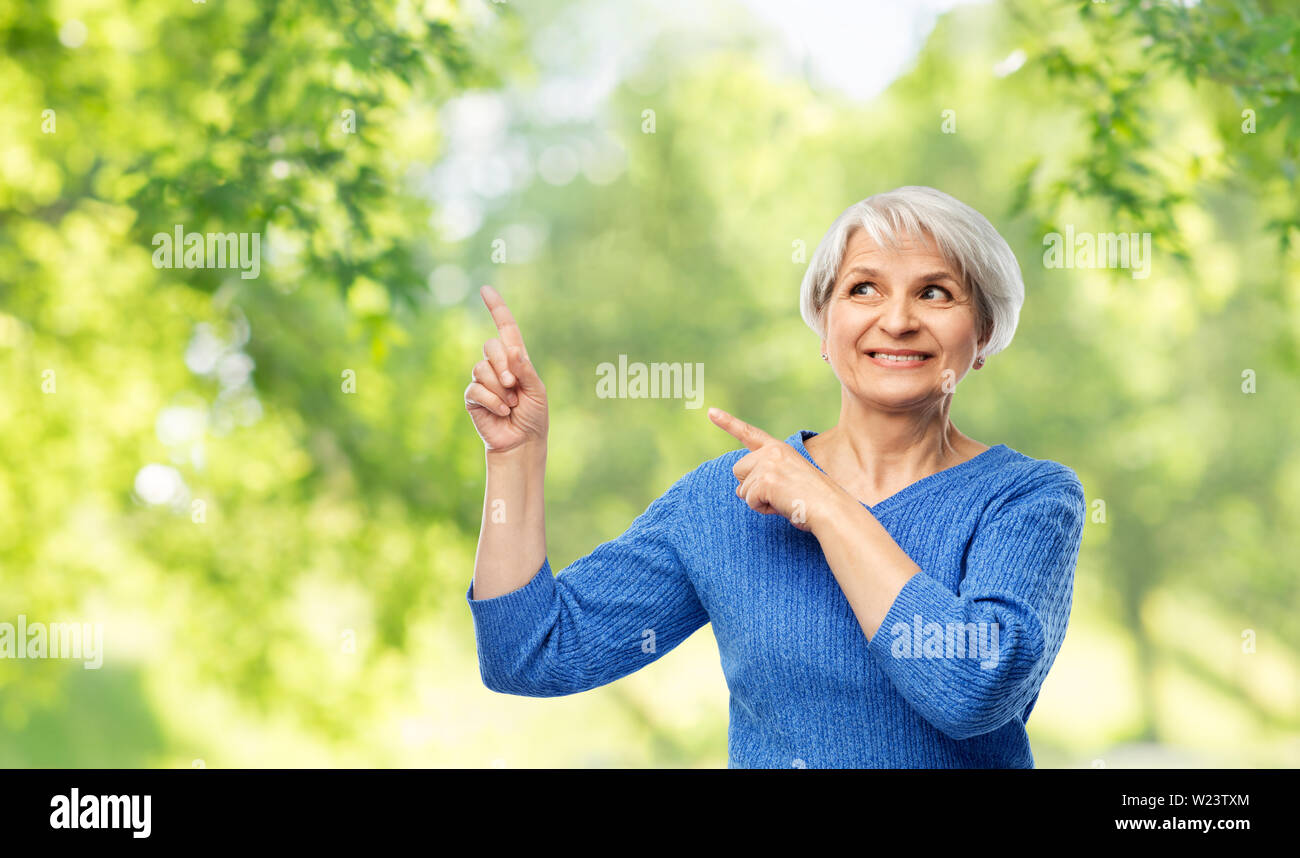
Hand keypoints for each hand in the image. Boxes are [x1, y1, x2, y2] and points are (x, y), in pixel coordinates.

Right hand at [465, 285, 547, 453]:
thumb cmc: (534, 416)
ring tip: (510, 404)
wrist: (522, 442)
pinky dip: (492, 401)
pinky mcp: (472, 397)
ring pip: (481, 368)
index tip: (486, 289)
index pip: (505, 328)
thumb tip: (512, 350)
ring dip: (499, 388)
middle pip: (491, 346)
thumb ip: (525, 370)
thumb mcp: (537, 390)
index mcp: (516, 359)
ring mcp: (483, 380)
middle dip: (503, 365)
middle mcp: (498, 366)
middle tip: (514, 385)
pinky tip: (501, 412)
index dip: (496, 308)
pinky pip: (476, 389)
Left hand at [708, 407, 843, 532]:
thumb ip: (765, 476)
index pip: (749, 434)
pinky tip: (782, 505)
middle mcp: (772, 451)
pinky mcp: (765, 480)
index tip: (710, 412)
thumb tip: (740, 491)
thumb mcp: (788, 479)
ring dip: (759, 500)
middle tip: (776, 493)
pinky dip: (763, 508)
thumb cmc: (813, 500)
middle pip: (738, 470)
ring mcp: (768, 464)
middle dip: (750, 486)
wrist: (831, 508)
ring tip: (784, 499)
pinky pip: (750, 500)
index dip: (728, 423)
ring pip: (743, 489)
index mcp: (779, 448)